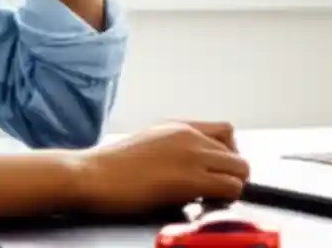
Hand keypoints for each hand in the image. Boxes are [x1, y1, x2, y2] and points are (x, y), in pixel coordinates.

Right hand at [74, 122, 249, 214]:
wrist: (91, 175)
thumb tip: (192, 169)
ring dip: (232, 185)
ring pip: (240, 168)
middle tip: (217, 190)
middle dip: (232, 173)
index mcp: (179, 126)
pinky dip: (226, 198)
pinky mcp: (189, 178)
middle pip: (236, 152)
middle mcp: (189, 135)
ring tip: (212, 198)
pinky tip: (205, 204)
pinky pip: (230, 186)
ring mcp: (191, 154)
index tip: (217, 171)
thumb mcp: (148, 144)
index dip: (227, 154)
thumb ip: (174, 149)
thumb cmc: (110, 168)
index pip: (226, 131)